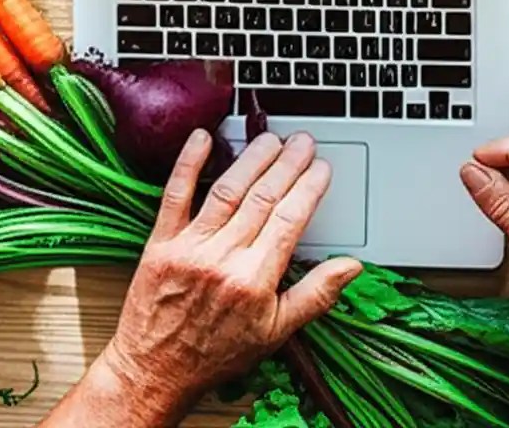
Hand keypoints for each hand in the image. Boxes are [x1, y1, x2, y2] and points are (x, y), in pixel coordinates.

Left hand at [97, 130, 361, 424]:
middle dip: (287, 165)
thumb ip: (316, 295)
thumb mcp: (277, 333)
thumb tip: (351, 267)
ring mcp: (190, 247)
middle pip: (262, 198)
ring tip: (270, 139)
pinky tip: (202, 139)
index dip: (309, 188)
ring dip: (251, 159)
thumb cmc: (217, 353)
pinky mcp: (161, 243)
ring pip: (226, 191)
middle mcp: (222, 258)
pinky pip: (175, 195)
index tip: (321, 168)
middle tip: (302, 142)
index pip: (290, 219)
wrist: (157, 369)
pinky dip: (188, 164)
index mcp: (255, 280)